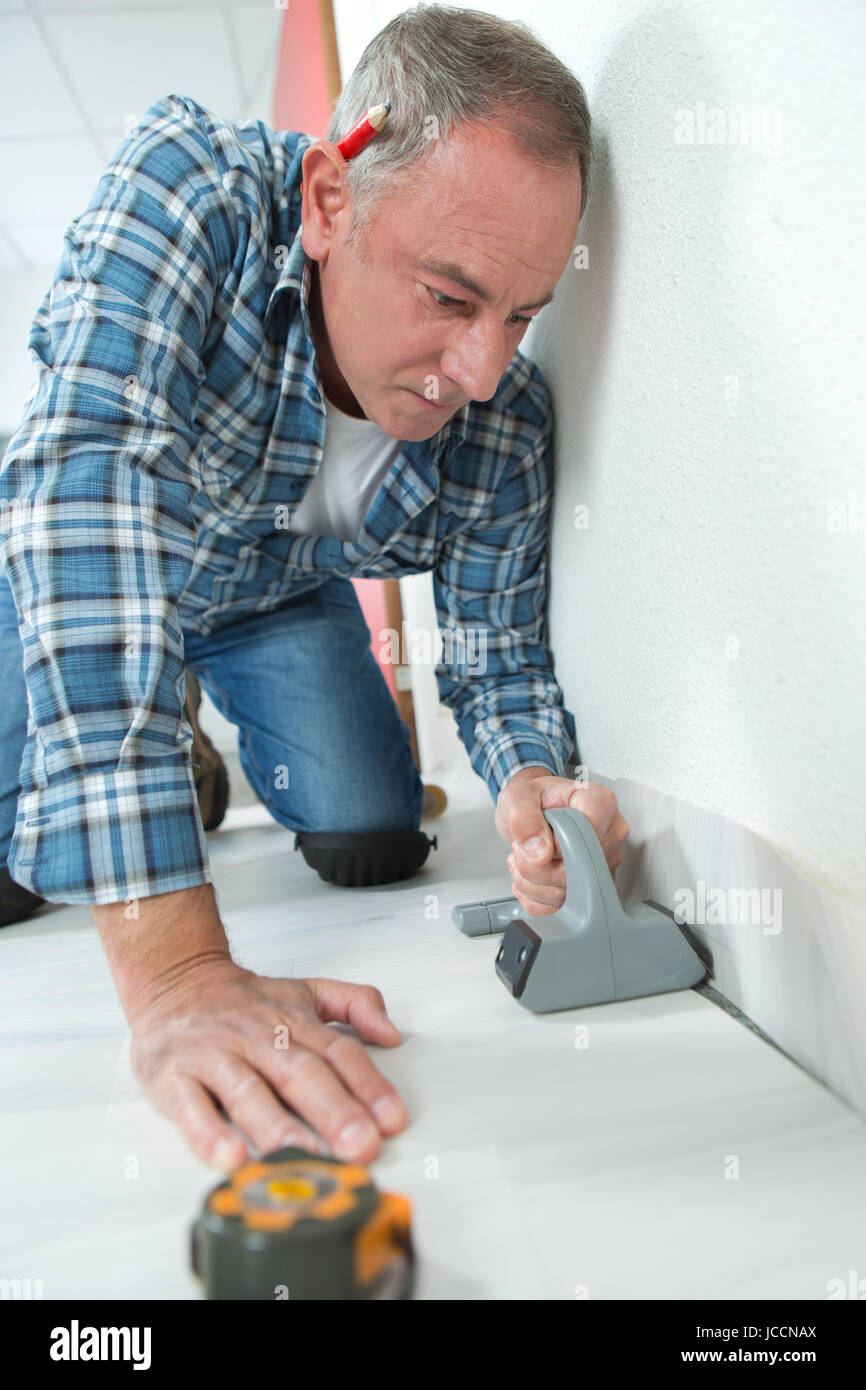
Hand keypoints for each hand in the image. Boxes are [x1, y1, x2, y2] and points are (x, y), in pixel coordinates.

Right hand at [127, 957, 408, 1171]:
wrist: (174, 980)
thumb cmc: (244, 1001)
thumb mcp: (307, 990)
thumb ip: (357, 1004)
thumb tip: (392, 1034)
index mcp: (293, 1022)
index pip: (339, 1053)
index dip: (369, 1086)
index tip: (392, 1120)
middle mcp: (257, 1038)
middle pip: (300, 1074)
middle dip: (334, 1111)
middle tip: (360, 1146)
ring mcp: (214, 1057)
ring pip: (248, 1092)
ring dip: (278, 1126)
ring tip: (305, 1156)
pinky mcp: (173, 1077)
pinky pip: (190, 1108)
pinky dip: (209, 1134)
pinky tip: (231, 1157)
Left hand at [494, 767, 629, 916]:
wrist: (530, 810)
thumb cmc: (532, 798)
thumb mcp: (517, 796)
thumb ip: (524, 819)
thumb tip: (540, 851)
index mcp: (600, 802)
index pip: (587, 836)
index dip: (555, 846)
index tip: (536, 839)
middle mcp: (610, 832)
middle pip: (581, 870)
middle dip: (538, 868)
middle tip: (521, 849)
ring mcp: (604, 861)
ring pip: (572, 893)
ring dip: (534, 884)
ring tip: (524, 859)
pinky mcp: (594, 884)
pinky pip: (566, 906)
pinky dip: (538, 898)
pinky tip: (530, 877)